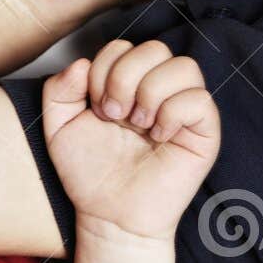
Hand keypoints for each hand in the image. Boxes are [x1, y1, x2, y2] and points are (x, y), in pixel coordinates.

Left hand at [40, 39, 219, 242]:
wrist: (109, 216)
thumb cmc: (90, 173)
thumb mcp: (59, 128)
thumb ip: (59, 91)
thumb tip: (81, 63)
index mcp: (128, 83)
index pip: (123, 46)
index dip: (103, 71)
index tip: (97, 109)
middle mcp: (158, 90)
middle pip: (155, 48)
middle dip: (126, 78)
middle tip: (115, 115)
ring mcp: (183, 109)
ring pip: (184, 66)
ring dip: (151, 93)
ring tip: (139, 125)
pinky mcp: (204, 133)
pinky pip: (200, 100)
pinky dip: (174, 113)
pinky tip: (158, 135)